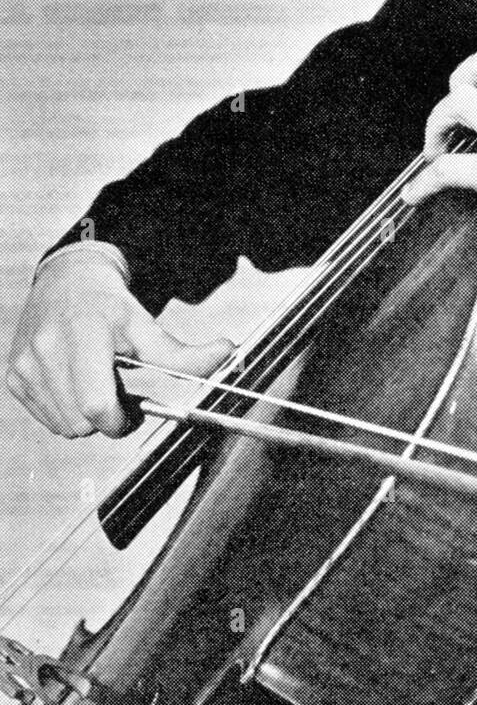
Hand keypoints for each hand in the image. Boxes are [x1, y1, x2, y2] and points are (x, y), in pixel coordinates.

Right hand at [6, 254, 232, 437]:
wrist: (68, 278)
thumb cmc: (110, 305)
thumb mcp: (146, 325)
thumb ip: (182, 352)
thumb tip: (227, 353)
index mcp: (84, 333)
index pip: (96, 405)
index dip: (119, 420)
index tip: (134, 410)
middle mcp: (47, 349)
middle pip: (80, 423)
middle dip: (106, 418)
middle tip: (119, 392)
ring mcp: (25, 364)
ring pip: (62, 426)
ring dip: (85, 416)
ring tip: (96, 383)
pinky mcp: (13, 375)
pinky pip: (45, 418)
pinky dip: (65, 410)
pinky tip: (75, 383)